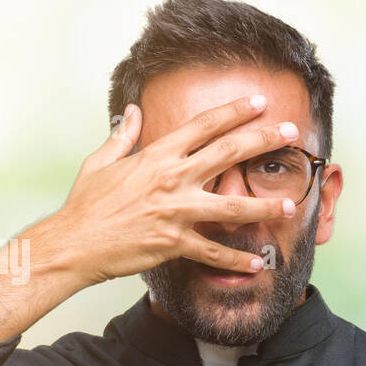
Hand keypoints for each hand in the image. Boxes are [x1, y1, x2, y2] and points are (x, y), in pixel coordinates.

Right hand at [48, 93, 299, 285]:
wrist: (74, 244)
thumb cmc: (86, 204)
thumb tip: (131, 111)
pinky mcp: (174, 243)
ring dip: (263, 206)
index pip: (203, 126)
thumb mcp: (101, 162)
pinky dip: (237, 261)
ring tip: (289, 206)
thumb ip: (123, 136)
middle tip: (292, 132)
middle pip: (228, 154)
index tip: (259, 101)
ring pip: (231, 207)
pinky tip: (258, 263)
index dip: (234, 111)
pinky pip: (214, 253)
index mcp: (157, 155)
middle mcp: (172, 179)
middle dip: (263, 140)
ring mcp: (176, 212)